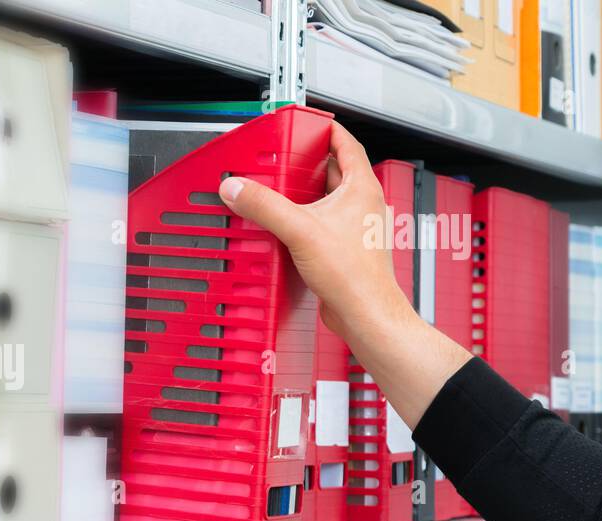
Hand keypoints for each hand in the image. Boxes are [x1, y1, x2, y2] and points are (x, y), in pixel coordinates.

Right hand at [217, 121, 412, 340]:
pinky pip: (323, 224)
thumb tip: (237, 188)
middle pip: (335, 171)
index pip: (347, 145)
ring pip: (329, 199)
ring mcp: (356, 227)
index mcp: (362, 188)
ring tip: (280, 194)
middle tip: (284, 162)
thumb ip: (265, 206)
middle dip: (309, 165)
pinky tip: (286, 229)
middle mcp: (363, 204)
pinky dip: (305, 220)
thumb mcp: (300, 230)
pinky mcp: (345, 248)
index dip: (327, 132)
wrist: (364, 312)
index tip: (309, 126)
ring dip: (306, 195)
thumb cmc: (354, 274)